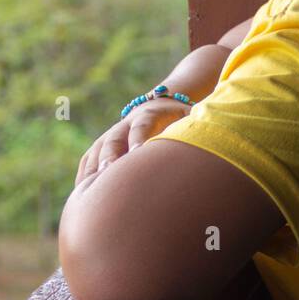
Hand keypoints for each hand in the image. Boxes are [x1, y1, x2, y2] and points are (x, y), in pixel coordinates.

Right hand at [74, 98, 192, 186]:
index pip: (143, 125)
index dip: (140, 138)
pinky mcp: (103, 146)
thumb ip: (198, 129)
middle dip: (111, 156)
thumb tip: (217, 145)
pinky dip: (84, 176)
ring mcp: (112, 134)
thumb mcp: (192, 119)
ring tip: (88, 192)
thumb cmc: (185, 119)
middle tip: (110, 173)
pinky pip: (88, 160)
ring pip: (97, 150)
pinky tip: (81, 196)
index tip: (139, 154)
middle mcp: (127, 122)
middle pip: (114, 138)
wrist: (164, 103)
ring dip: (94, 170)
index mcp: (150, 113)